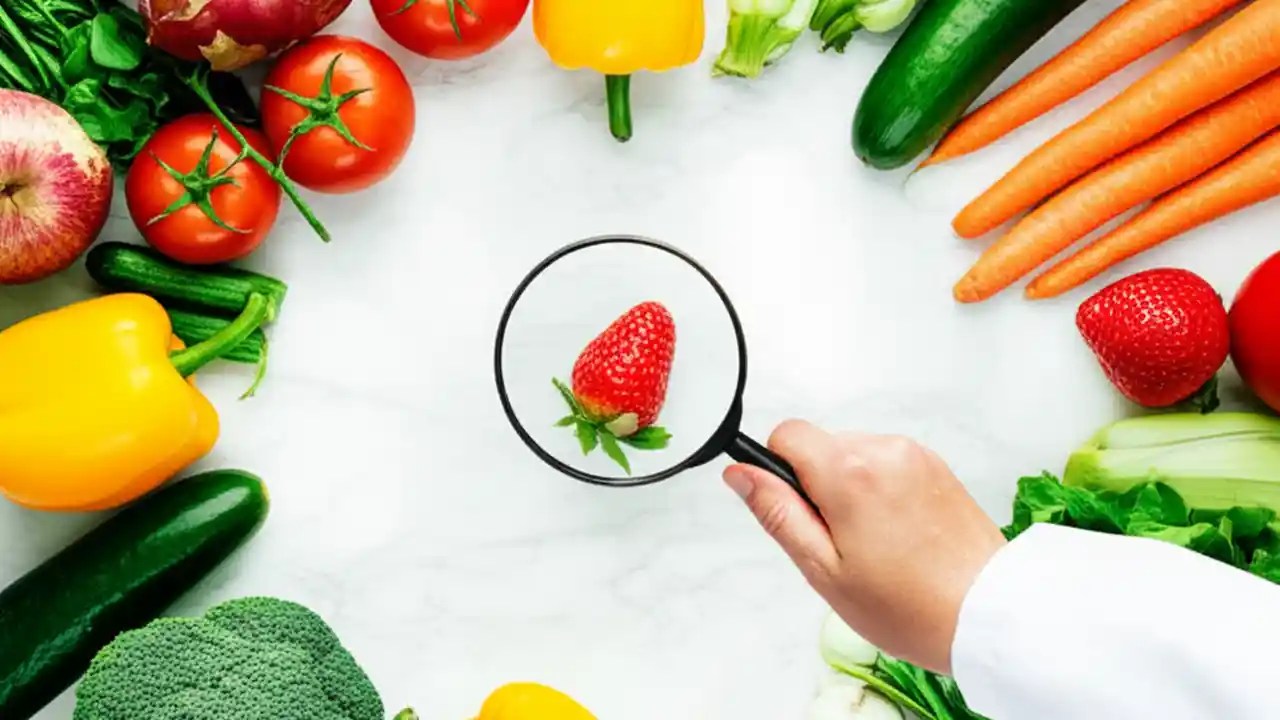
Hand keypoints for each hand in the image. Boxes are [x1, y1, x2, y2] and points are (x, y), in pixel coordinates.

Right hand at [723, 420, 1006, 673]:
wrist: (987, 613)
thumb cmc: (908, 605)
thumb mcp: (823, 569)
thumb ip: (778, 512)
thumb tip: (741, 474)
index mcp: (848, 472)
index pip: (787, 434)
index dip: (779, 471)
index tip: (798, 511)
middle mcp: (883, 450)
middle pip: (822, 447)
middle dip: (819, 487)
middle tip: (841, 544)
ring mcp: (914, 455)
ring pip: (854, 456)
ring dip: (851, 490)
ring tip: (875, 545)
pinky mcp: (936, 466)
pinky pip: (887, 465)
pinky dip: (881, 492)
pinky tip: (898, 536)